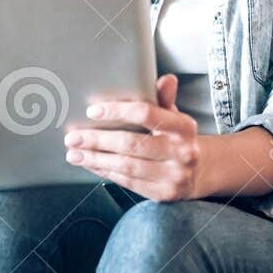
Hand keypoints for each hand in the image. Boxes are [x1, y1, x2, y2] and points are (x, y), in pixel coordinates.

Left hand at [63, 75, 200, 202]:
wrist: (199, 172)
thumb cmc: (178, 138)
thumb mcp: (174, 116)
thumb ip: (164, 99)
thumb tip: (166, 79)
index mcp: (184, 127)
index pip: (146, 114)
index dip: (117, 111)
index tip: (92, 111)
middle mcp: (181, 152)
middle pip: (131, 143)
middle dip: (97, 140)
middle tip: (73, 137)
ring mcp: (173, 175)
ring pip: (125, 166)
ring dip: (95, 159)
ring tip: (75, 153)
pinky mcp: (162, 194)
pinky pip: (127, 181)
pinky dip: (105, 172)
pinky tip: (91, 164)